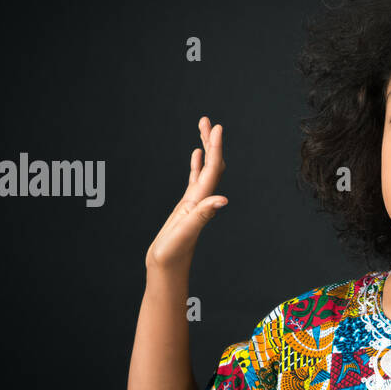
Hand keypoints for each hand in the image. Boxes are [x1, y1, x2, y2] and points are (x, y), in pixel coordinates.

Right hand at [145, 116, 228, 273]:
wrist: (167, 269)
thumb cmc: (173, 254)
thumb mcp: (186, 233)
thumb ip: (202, 215)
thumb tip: (223, 199)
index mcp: (200, 203)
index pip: (211, 171)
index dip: (215, 149)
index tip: (216, 128)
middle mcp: (201, 200)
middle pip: (211, 166)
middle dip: (211, 143)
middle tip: (207, 120)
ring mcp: (194, 203)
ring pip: (204, 170)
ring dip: (206, 149)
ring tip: (204, 128)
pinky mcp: (187, 207)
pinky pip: (194, 180)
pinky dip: (197, 165)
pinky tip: (196, 155)